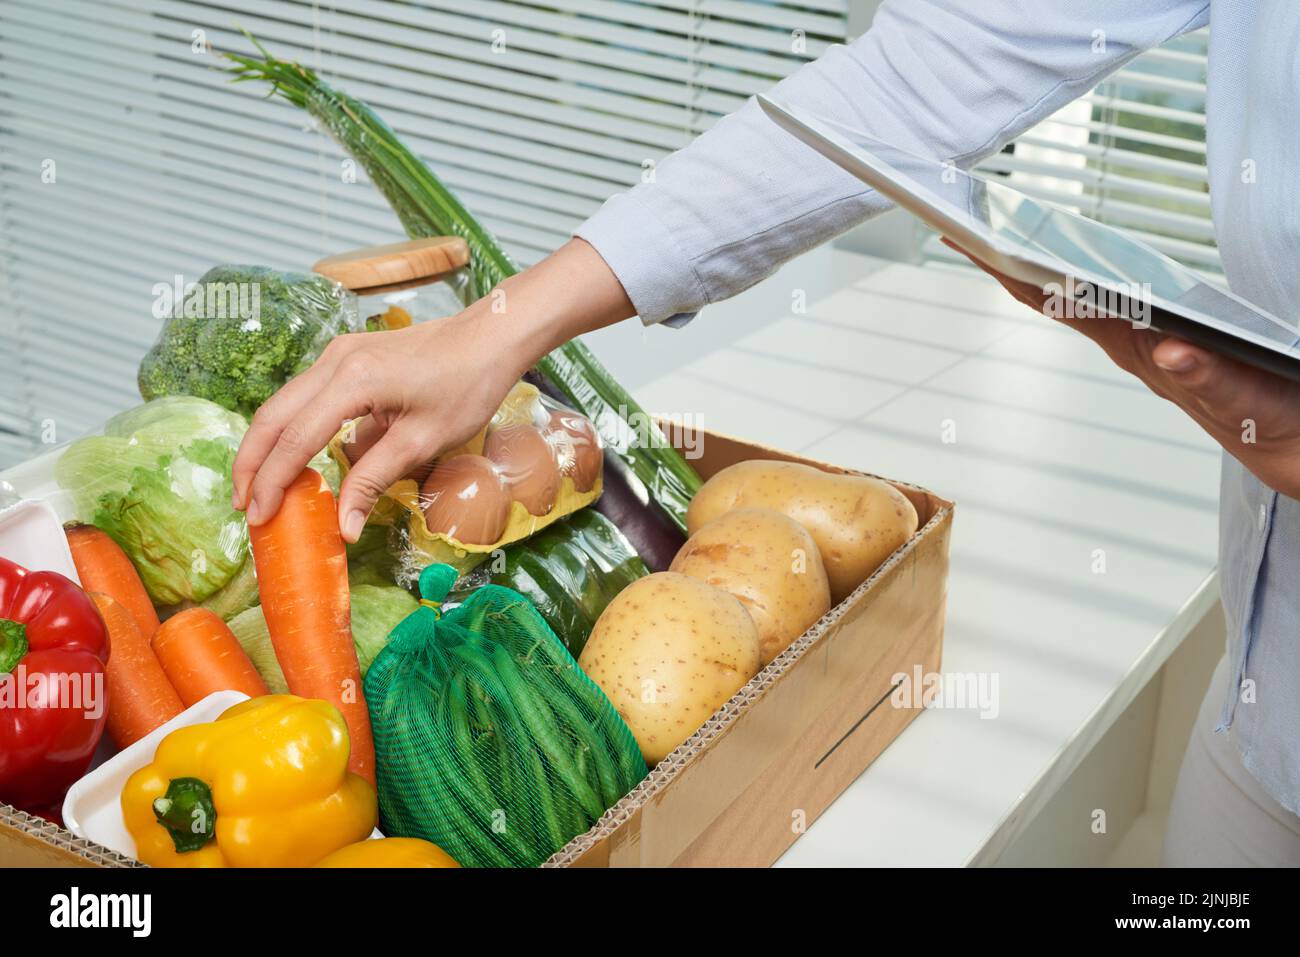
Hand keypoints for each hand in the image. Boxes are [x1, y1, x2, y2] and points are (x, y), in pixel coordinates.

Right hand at [231, 239, 634, 539]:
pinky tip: (297, 457)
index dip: (272, 482)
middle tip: (244, 507)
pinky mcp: (349, 354)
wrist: (491, 336)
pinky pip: (307, 394)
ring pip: (284, 403)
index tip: (258, 518)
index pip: (294, 440)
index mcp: (352, 381)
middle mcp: (334, 361)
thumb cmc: (467, 385)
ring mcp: (339, 353)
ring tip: (261, 487)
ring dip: (268, 445)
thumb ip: (374, 481)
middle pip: (272, 416)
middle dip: (252, 464)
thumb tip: (344, 528)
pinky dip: (293, 427)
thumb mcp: (423, 441)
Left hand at [943, 238, 1299, 499]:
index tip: (973, 245)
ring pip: (1075, 303)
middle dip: (1008, 263)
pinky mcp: (1163, 346)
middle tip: (963, 228)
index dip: (1014, 273)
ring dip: (1035, 271)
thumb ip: (1209, 376)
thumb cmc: (1266, 417)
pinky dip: (1074, 285)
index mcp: (1139, 349)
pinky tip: (1055, 271)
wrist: (1291, 443)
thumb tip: (1170, 349)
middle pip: (1054, 298)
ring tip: (996, 241)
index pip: (1062, 303)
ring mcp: (1143, 345)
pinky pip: (1104, 308)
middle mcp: (1131, 345)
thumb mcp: (1243, 398)